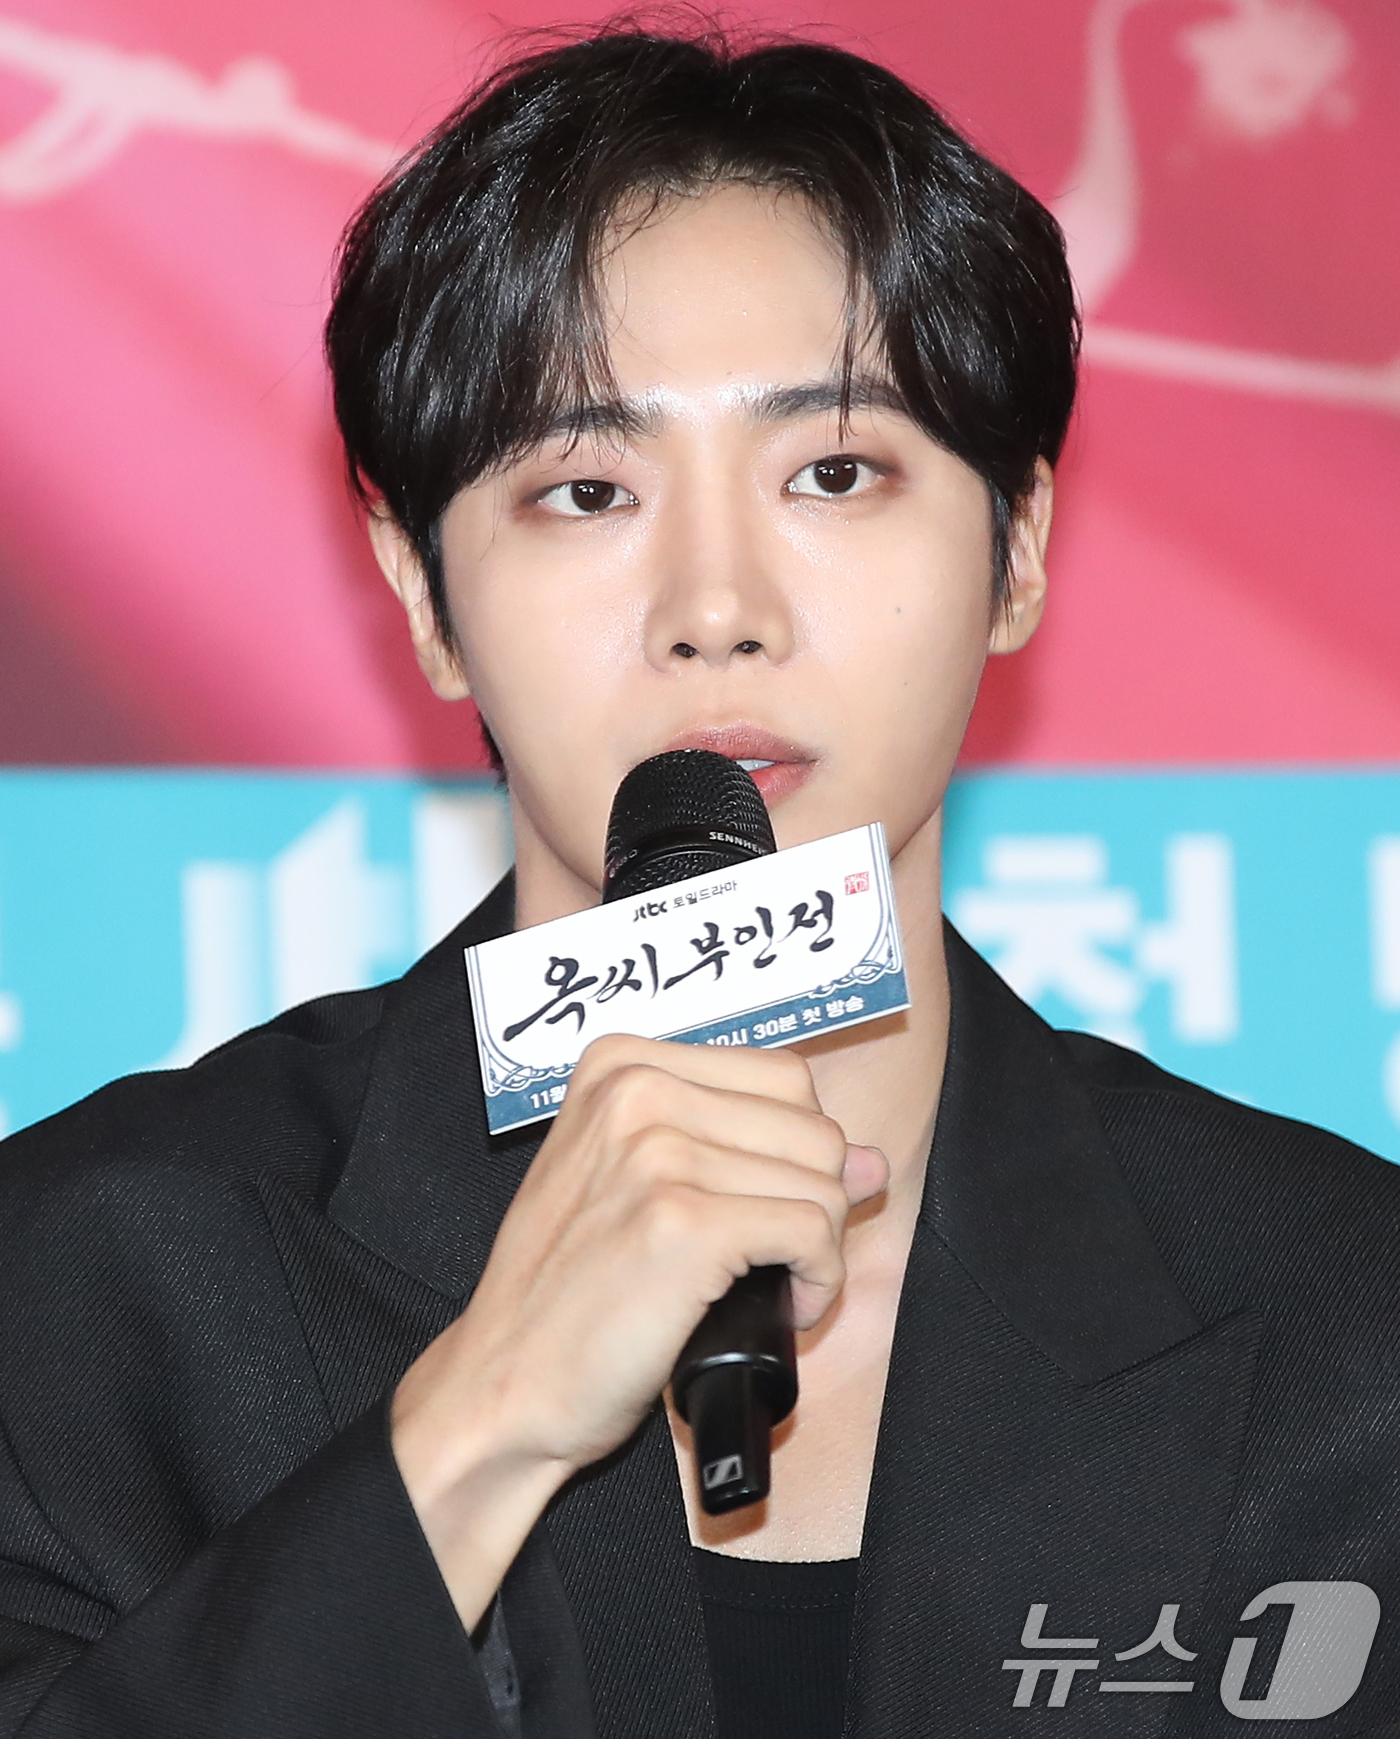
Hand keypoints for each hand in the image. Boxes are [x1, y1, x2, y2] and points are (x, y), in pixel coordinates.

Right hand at [389, 1033, 886, 1627]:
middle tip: (773, 1258)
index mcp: (620, 1063)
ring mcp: (656, 1152)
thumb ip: (744, 1153)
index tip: (769, 1206)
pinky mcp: (682, 1222)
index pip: (782, 1077)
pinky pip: (813, 1232)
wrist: (503, 1383)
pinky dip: (819, 1281)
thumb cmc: (567, 1295)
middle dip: (816, 1199)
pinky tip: (784, 1308)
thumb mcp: (639, 1187)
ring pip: (822, 1179)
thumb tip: (868, 1160)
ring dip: (820, 1248)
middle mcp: (636, 1089)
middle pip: (810, 1124)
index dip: (798, 1151)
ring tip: (770, 1286)